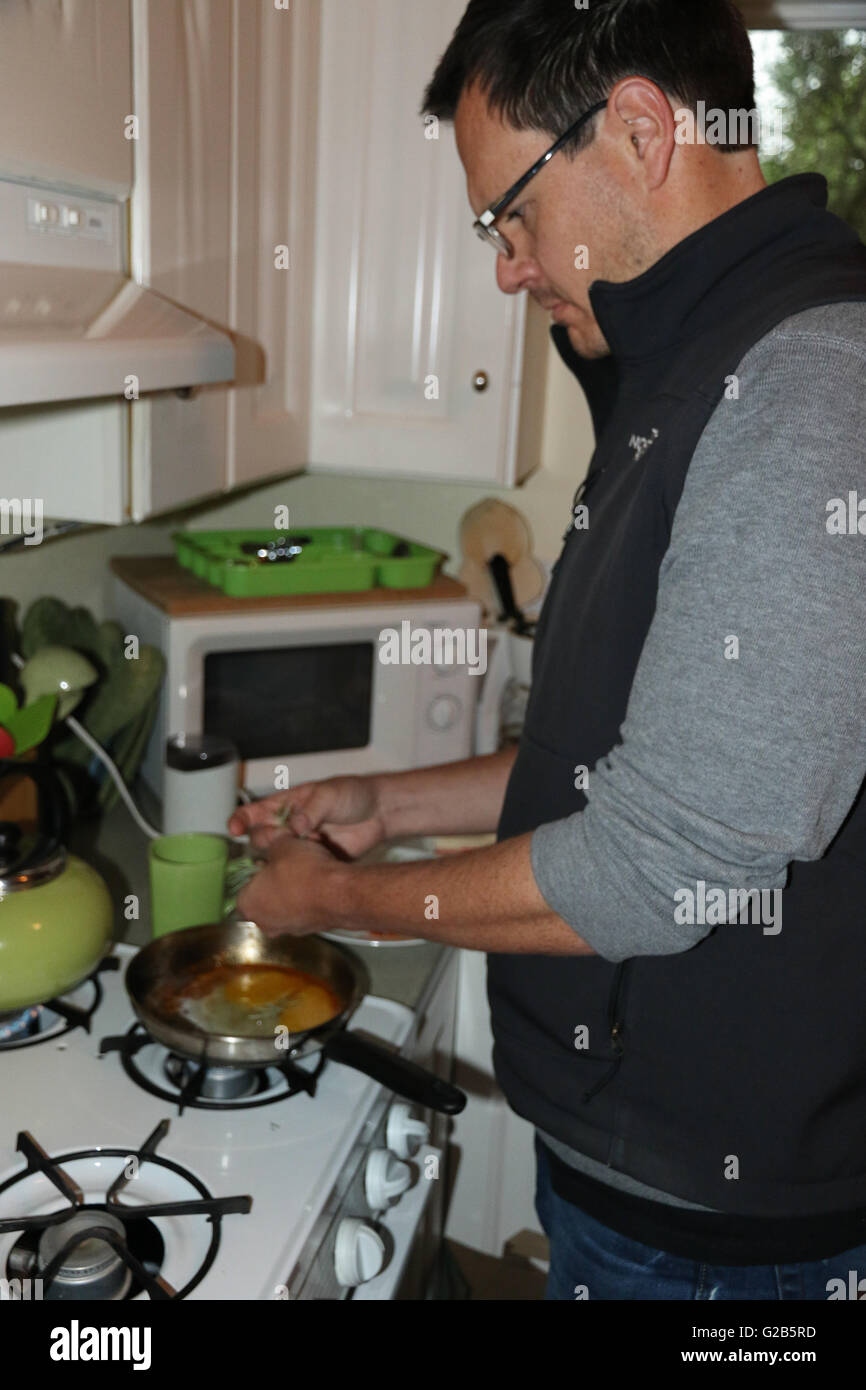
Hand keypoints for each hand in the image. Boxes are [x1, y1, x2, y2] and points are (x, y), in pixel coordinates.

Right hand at [228, 776, 386, 858]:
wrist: (380, 813)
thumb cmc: (352, 795)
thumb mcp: (329, 794)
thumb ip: (311, 810)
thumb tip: (295, 826)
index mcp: (286, 804)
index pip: (254, 812)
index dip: (241, 820)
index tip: (235, 829)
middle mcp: (288, 826)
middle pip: (262, 838)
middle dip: (268, 840)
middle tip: (288, 838)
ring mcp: (300, 845)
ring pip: (277, 857)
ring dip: (282, 857)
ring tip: (301, 852)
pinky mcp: (314, 861)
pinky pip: (298, 870)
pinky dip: (298, 871)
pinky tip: (308, 870)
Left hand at [236, 832, 340, 933]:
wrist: (340, 894)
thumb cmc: (305, 872)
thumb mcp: (282, 845)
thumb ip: (271, 844)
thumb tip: (273, 843)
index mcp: (247, 904)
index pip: (242, 884)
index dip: (255, 868)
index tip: (266, 858)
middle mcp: (264, 923)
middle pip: (263, 897)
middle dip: (274, 881)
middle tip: (286, 863)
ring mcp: (288, 929)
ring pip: (284, 906)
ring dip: (291, 891)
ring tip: (305, 871)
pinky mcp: (310, 930)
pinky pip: (303, 911)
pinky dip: (307, 900)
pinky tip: (317, 884)